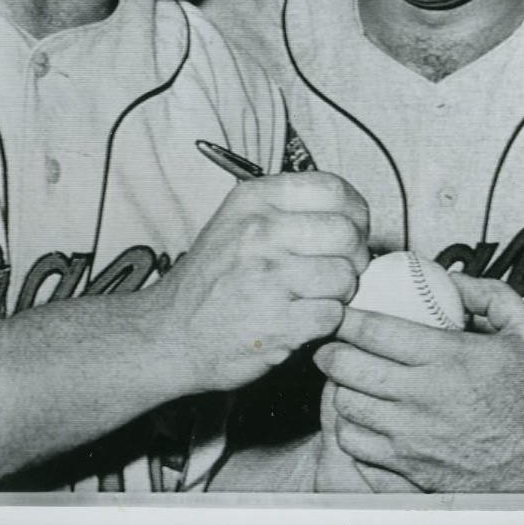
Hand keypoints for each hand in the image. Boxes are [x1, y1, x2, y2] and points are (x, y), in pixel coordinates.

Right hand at [154, 171, 369, 395]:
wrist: (168, 335)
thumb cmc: (214, 279)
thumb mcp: (240, 221)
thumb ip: (291, 209)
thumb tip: (354, 214)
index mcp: (254, 199)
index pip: (334, 189)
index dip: (354, 213)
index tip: (350, 230)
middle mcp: (260, 232)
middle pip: (348, 234)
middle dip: (351, 257)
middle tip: (333, 271)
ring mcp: (267, 278)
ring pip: (345, 277)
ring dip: (337, 294)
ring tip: (309, 297)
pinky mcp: (276, 323)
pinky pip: (332, 316)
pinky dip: (324, 323)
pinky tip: (299, 320)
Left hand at [313, 273, 523, 492]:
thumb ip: (490, 295)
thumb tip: (450, 277)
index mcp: (447, 358)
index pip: (374, 330)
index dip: (347, 317)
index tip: (342, 312)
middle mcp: (422, 398)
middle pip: (349, 367)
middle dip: (330, 350)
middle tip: (329, 344)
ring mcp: (411, 437)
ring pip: (347, 407)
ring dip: (339, 389)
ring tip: (344, 379)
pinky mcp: (407, 469)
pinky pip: (356, 447)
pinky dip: (349, 428)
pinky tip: (359, 418)